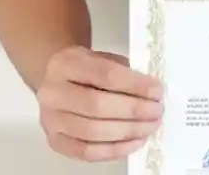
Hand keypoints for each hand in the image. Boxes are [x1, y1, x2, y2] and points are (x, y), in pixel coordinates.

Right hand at [36, 46, 164, 160]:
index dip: (135, 85)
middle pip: (97, 105)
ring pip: (92, 131)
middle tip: (157, 111)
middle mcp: (52, 92)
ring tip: (150, 126)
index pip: (105, 75)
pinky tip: (135, 141)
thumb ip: (124, 71)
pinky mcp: (55, 141)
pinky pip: (87, 152)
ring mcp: (51, 119)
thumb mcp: (102, 58)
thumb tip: (152, 92)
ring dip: (128, 131)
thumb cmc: (86, 70)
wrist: (57, 81)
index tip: (157, 91)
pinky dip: (115, 150)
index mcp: (65, 63)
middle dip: (134, 110)